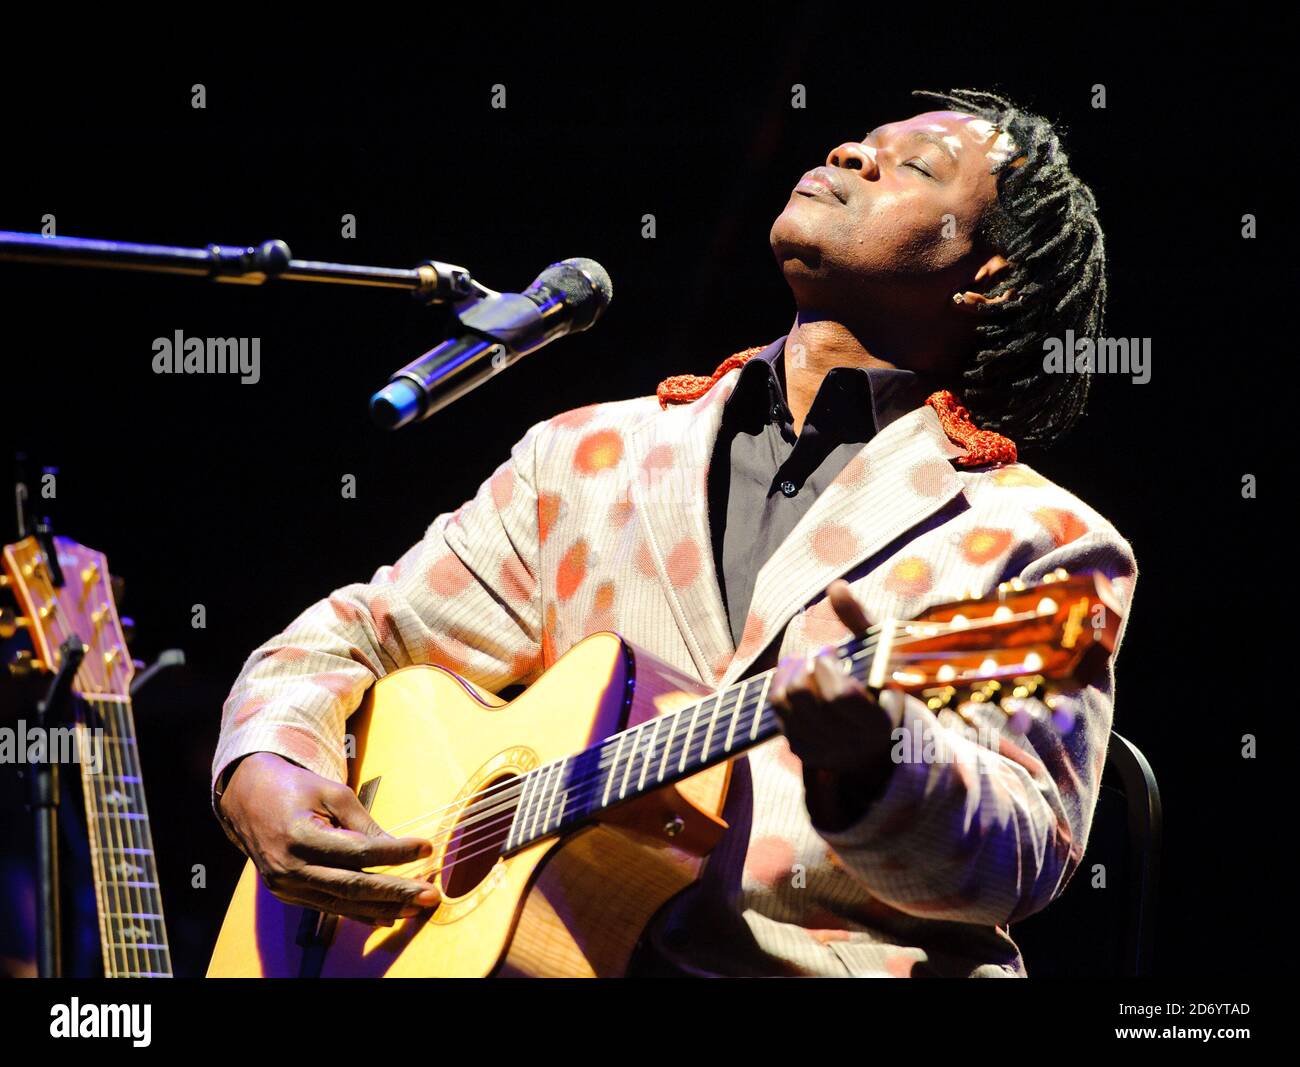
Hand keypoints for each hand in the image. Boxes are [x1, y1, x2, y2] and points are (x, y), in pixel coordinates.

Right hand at [219, 751, 439, 925]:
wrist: (248, 799)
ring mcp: (286, 886)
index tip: (426, 848)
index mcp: (300, 836)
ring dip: (383, 907)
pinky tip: (388, 915)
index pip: (357, 851)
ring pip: (342, 903)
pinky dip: (360, 913)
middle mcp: (290, 868)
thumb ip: (363, 823)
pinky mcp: (288, 894)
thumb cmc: (296, 788)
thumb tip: (396, 847)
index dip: (395, 852)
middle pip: (352, 885)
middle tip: (430, 894)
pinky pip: (329, 907)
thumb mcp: (332, 793)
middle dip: (395, 891)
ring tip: (417, 907)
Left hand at [769, 580, 902, 829]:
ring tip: (803, 662)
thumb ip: (858, 620)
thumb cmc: (878, 684)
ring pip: (785, 704)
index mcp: (876, 722)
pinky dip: (781, 689)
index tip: (829, 649)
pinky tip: (795, 678)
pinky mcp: (802, 750)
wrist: (873, 737)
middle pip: (805, 696)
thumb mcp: (877, 653)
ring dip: (789, 674)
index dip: (827, 666)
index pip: (840, 696)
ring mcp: (822, 750)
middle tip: (816, 656)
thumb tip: (835, 585)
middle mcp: (849, 743)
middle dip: (805, 668)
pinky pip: (777, 714)